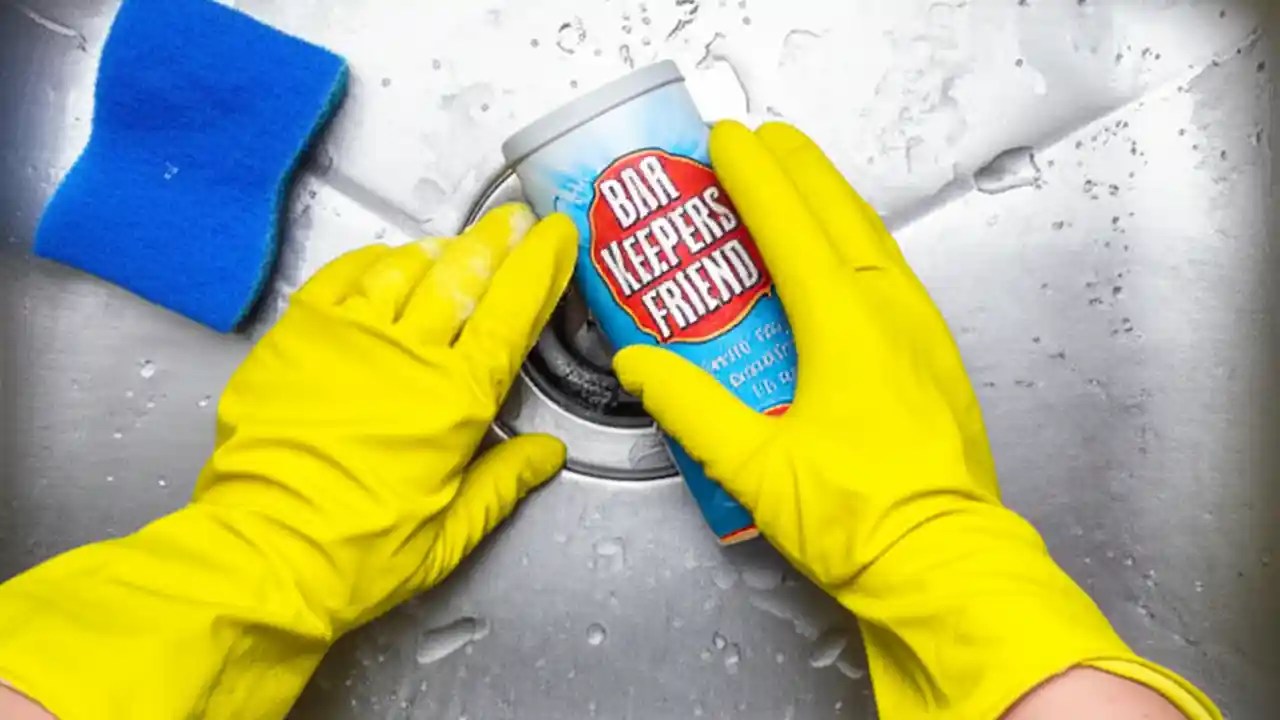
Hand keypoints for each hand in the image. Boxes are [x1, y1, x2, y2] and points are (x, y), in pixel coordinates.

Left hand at [0, 204, 577, 719]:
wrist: (263, 554)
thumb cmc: (358, 553)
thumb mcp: (451, 534)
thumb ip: (505, 482)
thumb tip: (548, 454)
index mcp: (457, 400)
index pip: (512, 312)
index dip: (540, 266)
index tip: (556, 235)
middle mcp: (408, 354)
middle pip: (463, 275)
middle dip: (496, 241)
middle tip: (514, 218)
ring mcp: (349, 337)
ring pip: (405, 267)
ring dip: (438, 249)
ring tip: (456, 243)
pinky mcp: (297, 336)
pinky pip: (342, 276)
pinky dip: (373, 261)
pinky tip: (386, 261)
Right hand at [614, 122, 1218, 719]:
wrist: (944, 566)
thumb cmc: (860, 523)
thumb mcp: (752, 467)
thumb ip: (689, 407)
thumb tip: (640, 366)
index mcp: (845, 326)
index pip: (789, 225)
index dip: (752, 176)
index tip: (724, 142)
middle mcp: (891, 314)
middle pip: (839, 213)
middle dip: (796, 168)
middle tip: (758, 141)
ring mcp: (921, 334)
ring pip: (872, 239)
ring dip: (830, 201)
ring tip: (796, 182)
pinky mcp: (934, 360)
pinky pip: (891, 274)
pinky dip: (856, 244)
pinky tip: (841, 259)